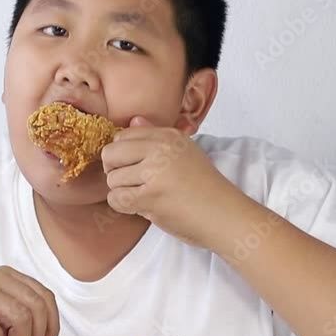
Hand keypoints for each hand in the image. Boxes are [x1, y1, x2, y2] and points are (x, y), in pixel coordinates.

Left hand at [100, 116, 242, 247]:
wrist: (224, 215)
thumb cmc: (203, 188)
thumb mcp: (184, 153)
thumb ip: (155, 137)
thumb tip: (132, 120)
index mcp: (169, 135)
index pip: (124, 135)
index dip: (123, 154)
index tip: (137, 168)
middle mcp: (161, 148)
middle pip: (111, 154)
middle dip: (115, 171)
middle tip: (133, 183)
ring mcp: (156, 171)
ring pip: (112, 179)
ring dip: (124, 192)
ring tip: (145, 197)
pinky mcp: (151, 195)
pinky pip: (117, 198)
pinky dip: (123, 206)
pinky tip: (141, 207)